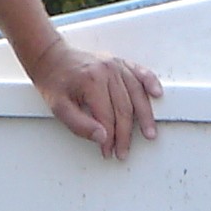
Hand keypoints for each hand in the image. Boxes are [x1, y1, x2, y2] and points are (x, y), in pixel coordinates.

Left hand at [30, 43, 161, 158]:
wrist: (52, 59)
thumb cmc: (55, 83)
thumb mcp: (59, 108)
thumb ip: (79, 125)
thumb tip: (103, 138)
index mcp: (91, 82)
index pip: (107, 117)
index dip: (110, 139)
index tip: (109, 152)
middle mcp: (107, 71)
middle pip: (124, 109)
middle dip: (125, 134)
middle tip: (123, 151)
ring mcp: (116, 66)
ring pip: (136, 94)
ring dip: (145, 116)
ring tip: (149, 133)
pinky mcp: (120, 63)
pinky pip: (140, 73)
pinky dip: (151, 83)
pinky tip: (157, 94)